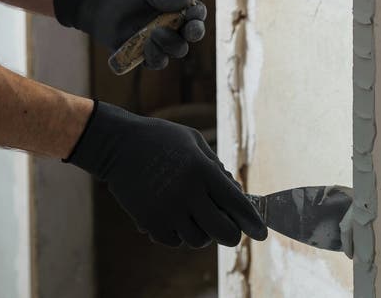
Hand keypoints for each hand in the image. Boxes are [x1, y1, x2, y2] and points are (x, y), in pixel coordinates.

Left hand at [53, 0, 206, 68]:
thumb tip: (187, 0)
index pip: (195, 13)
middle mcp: (170, 26)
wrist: (96, 4)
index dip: (198, 14)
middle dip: (193, 32)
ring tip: (156, 33)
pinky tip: (147, 45)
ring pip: (176, 50)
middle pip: (191, 35)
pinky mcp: (143, 54)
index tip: (193, 12)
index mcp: (174, 8)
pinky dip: (155, 56)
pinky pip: (156, 62)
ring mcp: (157, 41)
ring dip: (171, 44)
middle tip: (187, 29)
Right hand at [64, 100, 267, 247]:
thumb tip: (235, 194)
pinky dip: (179, 233)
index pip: (237, 203)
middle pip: (223, 232)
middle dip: (232, 233)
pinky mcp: (150, 221)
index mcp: (201, 169)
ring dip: (202, 231)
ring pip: (199, 240)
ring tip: (194, 214)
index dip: (253, 221)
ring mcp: (167, 209)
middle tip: (230, 229)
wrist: (118, 145)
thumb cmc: (160, 138)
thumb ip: (215, 167)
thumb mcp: (192, 141)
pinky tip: (174, 216)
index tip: (262, 232)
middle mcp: (187, 192)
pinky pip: (175, 241)